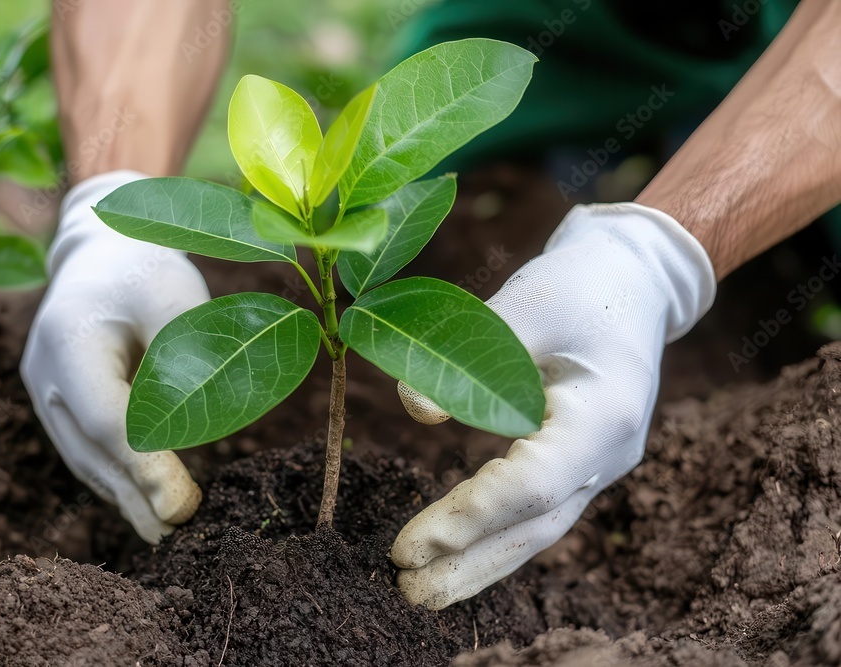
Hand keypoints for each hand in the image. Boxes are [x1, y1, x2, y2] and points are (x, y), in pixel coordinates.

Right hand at [22, 171, 209, 542]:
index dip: (144, 467)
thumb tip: (198, 433)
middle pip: (89, 448)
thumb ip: (186, 356)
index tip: (179, 505)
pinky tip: (140, 497)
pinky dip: (113, 472)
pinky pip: (83, 445)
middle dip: (134, 492)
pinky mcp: (55, 399)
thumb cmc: (146, 269)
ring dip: (122, 492)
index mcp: (69, 339)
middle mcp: (44, 371)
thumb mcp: (176, 294)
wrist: (102, 249)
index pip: (108, 420)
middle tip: (177, 527)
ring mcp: (43, 388)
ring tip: (161, 527)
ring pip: (83, 454)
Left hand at [391, 203, 715, 608]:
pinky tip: (458, 553)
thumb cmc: (581, 284)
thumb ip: (468, 356)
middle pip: (536, 525)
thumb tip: (412, 410)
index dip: (469, 518)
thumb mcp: (524, 303)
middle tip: (407, 592)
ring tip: (423, 590)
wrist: (633, 279)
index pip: (532, 485)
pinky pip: (537, 509)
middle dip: (471, 563)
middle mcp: (610, 453)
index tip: (407, 545)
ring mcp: (600, 463)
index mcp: (607, 415)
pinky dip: (496, 534)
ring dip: (481, 561)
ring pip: (538, 526)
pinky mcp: (582, 459)